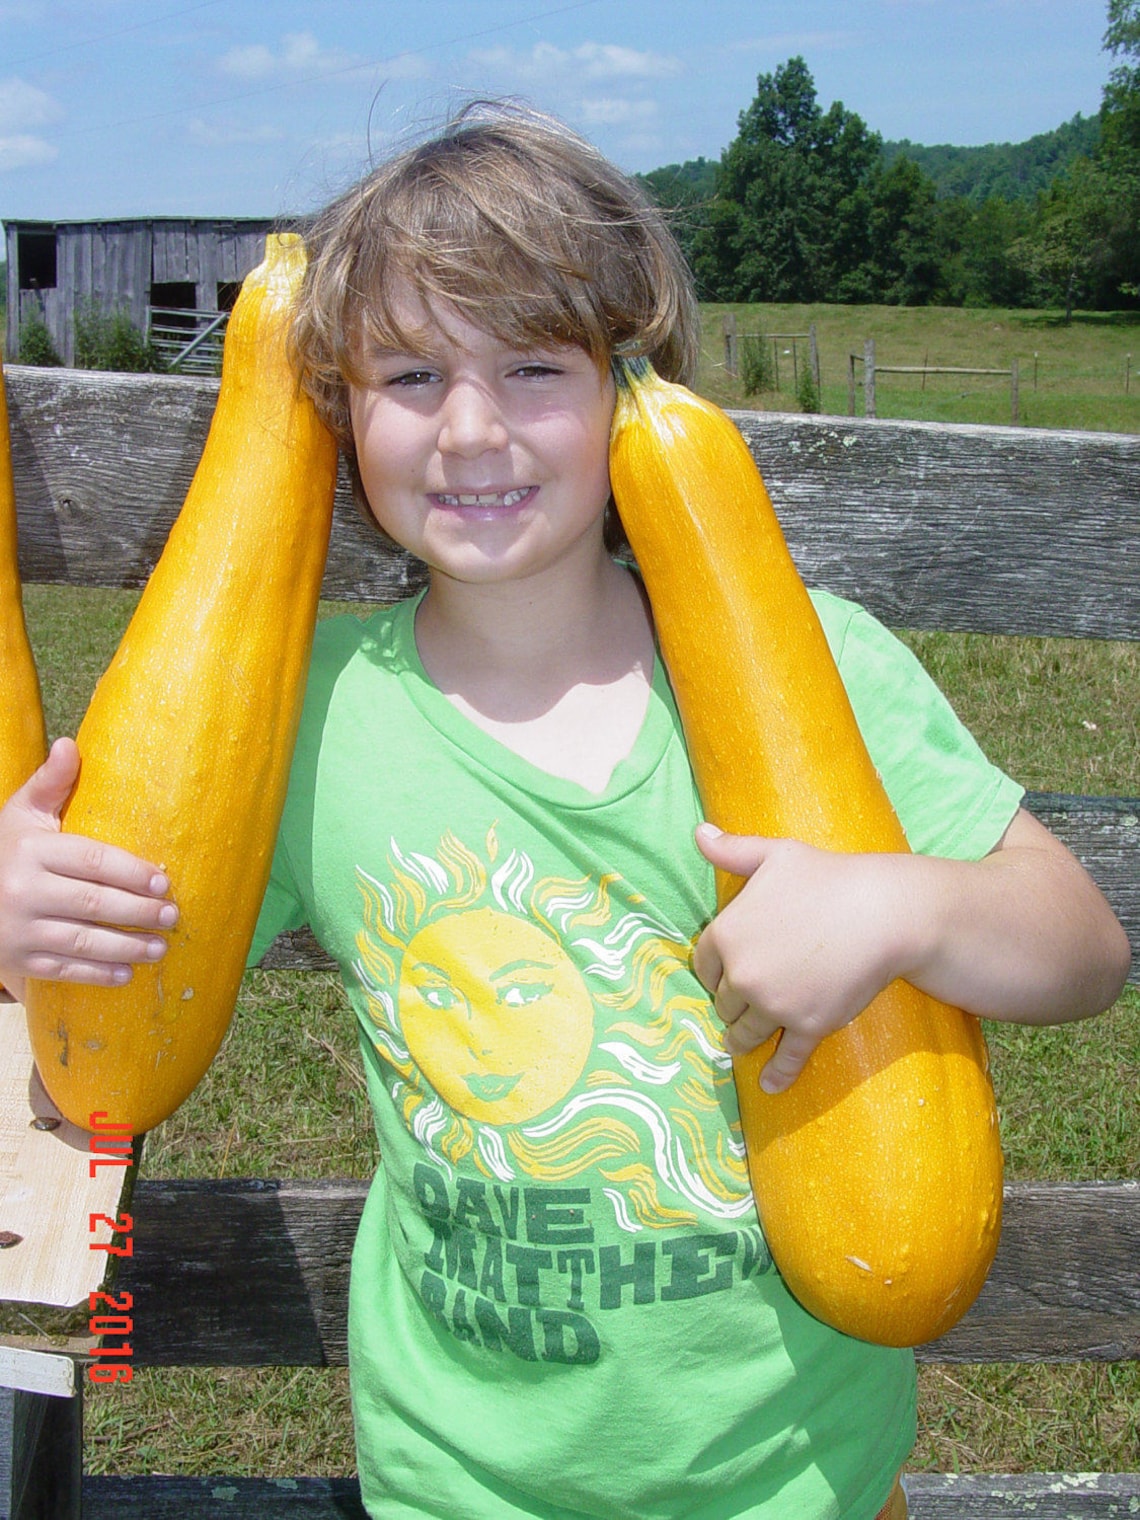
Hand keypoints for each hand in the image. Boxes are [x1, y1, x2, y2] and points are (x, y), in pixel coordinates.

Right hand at [0, 738, 176, 1000]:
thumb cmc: (6, 850)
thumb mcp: (21, 814)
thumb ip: (50, 783)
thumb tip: (69, 745)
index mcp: (31, 850)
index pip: (92, 862)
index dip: (132, 872)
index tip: (164, 882)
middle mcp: (24, 890)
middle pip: (94, 903)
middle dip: (139, 912)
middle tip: (173, 916)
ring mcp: (19, 930)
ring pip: (82, 940)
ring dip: (126, 947)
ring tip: (160, 947)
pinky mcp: (18, 960)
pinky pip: (63, 969)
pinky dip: (96, 974)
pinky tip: (126, 974)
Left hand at [691, 824, 907, 1092]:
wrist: (883, 913)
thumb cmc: (829, 877)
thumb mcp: (775, 856)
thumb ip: (733, 851)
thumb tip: (699, 833)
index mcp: (726, 934)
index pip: (704, 966)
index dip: (716, 972)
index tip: (725, 977)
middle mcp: (743, 975)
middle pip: (724, 1002)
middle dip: (734, 1004)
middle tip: (744, 1006)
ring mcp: (774, 1005)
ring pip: (746, 1033)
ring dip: (745, 1040)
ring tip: (744, 1043)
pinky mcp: (807, 1027)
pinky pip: (786, 1058)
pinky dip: (777, 1075)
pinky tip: (770, 1086)